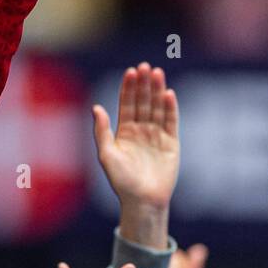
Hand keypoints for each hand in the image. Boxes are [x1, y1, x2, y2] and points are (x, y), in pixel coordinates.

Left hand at [94, 63, 179, 212]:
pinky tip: (168, 94)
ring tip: (158, 73)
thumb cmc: (121, 181)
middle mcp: (141, 130)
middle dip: (144, 84)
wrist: (142, 200)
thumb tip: (96, 107)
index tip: (131, 72)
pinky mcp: (171, 143)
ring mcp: (157, 135)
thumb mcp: (106, 155)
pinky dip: (170, 108)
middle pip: (143, 102)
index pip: (127, 104)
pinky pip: (171, 122)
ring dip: (158, 91)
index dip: (129, 88)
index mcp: (124, 131)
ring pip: (157, 108)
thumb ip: (102, 131)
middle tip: (146, 67)